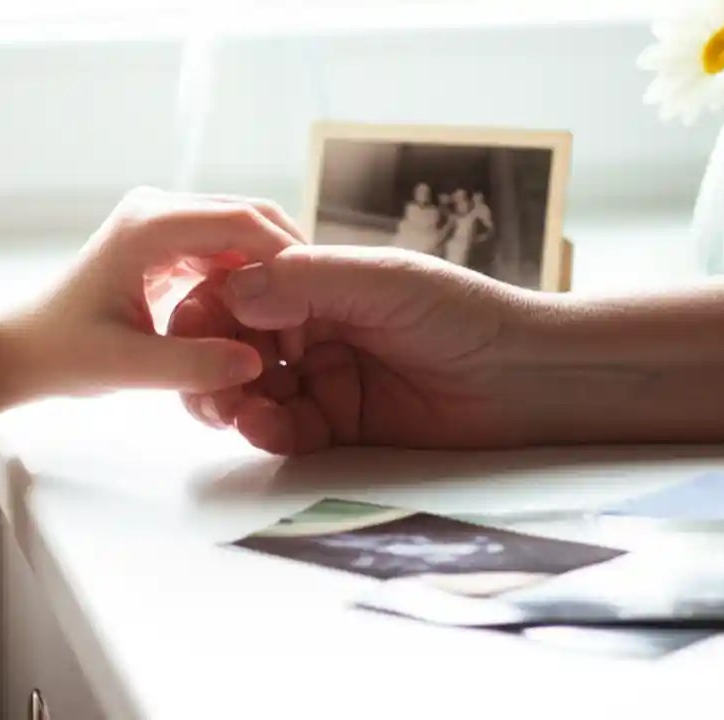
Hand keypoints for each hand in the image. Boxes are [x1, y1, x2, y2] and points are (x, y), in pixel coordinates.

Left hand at [2, 187, 303, 398]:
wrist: (23, 349)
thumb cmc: (63, 353)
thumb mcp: (124, 367)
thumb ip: (190, 366)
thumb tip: (255, 365)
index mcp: (148, 224)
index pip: (242, 221)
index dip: (285, 260)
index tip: (309, 310)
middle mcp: (160, 208)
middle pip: (252, 217)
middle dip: (287, 265)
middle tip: (309, 320)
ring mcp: (165, 221)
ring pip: (245, 233)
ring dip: (272, 274)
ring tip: (289, 325)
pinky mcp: (169, 242)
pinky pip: (227, 251)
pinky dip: (250, 281)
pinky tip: (262, 320)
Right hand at [168, 245, 542, 453]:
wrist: (528, 382)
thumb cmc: (464, 314)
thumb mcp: (380, 281)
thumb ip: (304, 281)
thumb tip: (229, 289)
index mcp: (318, 288)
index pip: (241, 294)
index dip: (212, 311)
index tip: (196, 330)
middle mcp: (314, 335)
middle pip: (237, 349)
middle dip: (213, 364)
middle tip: (207, 382)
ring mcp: (326, 386)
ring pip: (253, 395)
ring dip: (233, 401)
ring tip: (234, 409)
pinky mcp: (342, 434)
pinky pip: (286, 434)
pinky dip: (268, 432)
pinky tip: (267, 429)